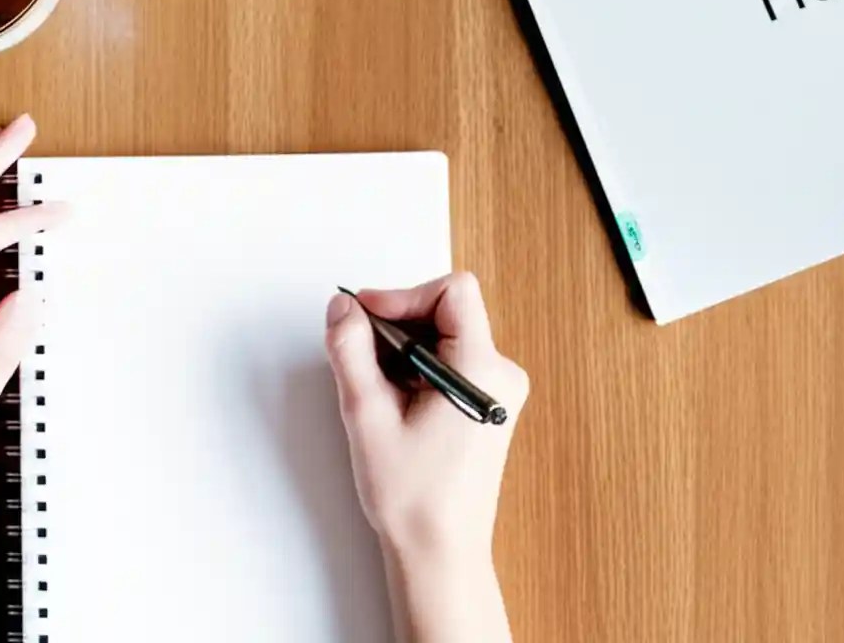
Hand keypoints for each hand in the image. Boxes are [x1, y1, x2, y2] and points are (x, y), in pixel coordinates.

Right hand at [325, 273, 527, 642]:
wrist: (439, 551)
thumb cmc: (413, 498)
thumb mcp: (367, 416)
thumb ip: (350, 352)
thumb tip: (343, 308)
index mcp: (482, 371)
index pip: (453, 291)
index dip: (403, 295)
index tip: (365, 317)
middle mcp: (500, 375)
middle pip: (445, 311)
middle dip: (396, 326)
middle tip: (362, 362)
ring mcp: (496, 391)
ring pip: (442, 336)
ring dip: (402, 352)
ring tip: (378, 394)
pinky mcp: (486, 404)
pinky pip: (447, 361)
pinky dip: (414, 370)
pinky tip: (394, 405)